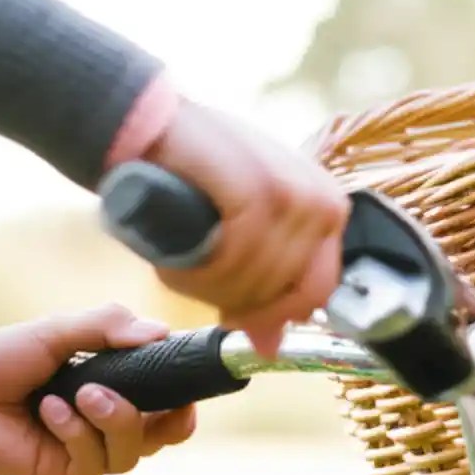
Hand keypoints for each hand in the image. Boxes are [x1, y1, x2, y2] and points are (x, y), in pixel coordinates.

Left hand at [0, 304, 195, 474]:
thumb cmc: (1, 356)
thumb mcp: (62, 330)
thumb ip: (112, 326)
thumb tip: (162, 334)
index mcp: (115, 388)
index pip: (168, 402)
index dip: (188, 400)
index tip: (194, 385)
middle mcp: (105, 423)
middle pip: (164, 437)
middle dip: (171, 421)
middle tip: (168, 404)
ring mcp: (85, 451)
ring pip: (132, 452)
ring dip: (117, 420)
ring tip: (81, 393)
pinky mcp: (62, 473)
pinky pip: (93, 462)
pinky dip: (76, 432)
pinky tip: (47, 411)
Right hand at [141, 99, 349, 356]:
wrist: (148, 126)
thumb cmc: (193, 181)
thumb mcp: (237, 237)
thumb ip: (260, 284)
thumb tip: (270, 349)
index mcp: (326, 211)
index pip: (319, 290)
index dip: (276, 314)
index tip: (239, 322)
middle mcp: (324, 202)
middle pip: (295, 294)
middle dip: (242, 303)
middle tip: (197, 283)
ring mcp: (299, 195)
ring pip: (263, 282)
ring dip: (211, 287)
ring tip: (177, 262)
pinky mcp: (263, 192)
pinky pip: (237, 261)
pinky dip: (200, 272)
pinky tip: (176, 258)